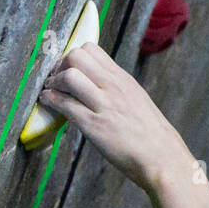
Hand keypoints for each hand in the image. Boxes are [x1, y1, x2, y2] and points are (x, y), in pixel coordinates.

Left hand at [37, 42, 188, 191]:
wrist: (161, 158)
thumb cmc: (152, 135)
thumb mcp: (138, 100)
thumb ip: (118, 89)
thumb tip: (97, 84)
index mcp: (124, 79)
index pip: (92, 49)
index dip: (73, 56)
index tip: (68, 69)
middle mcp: (114, 87)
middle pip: (77, 56)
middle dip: (60, 65)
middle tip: (56, 79)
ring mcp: (104, 105)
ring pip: (69, 76)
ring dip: (53, 82)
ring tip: (50, 91)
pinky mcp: (94, 125)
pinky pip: (65, 104)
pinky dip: (50, 100)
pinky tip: (47, 102)